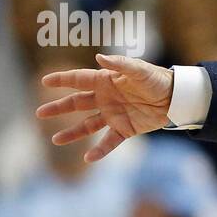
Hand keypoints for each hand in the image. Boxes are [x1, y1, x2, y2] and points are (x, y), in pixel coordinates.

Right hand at [36, 54, 172, 161]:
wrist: (176, 98)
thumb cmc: (157, 79)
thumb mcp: (140, 70)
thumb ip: (120, 64)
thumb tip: (99, 57)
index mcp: (106, 81)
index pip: (79, 79)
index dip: (62, 80)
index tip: (45, 81)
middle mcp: (105, 98)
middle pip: (76, 103)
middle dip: (58, 108)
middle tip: (40, 113)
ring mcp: (113, 115)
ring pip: (87, 125)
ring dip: (72, 133)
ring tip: (55, 140)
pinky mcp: (125, 129)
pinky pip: (109, 142)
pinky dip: (99, 151)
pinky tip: (88, 159)